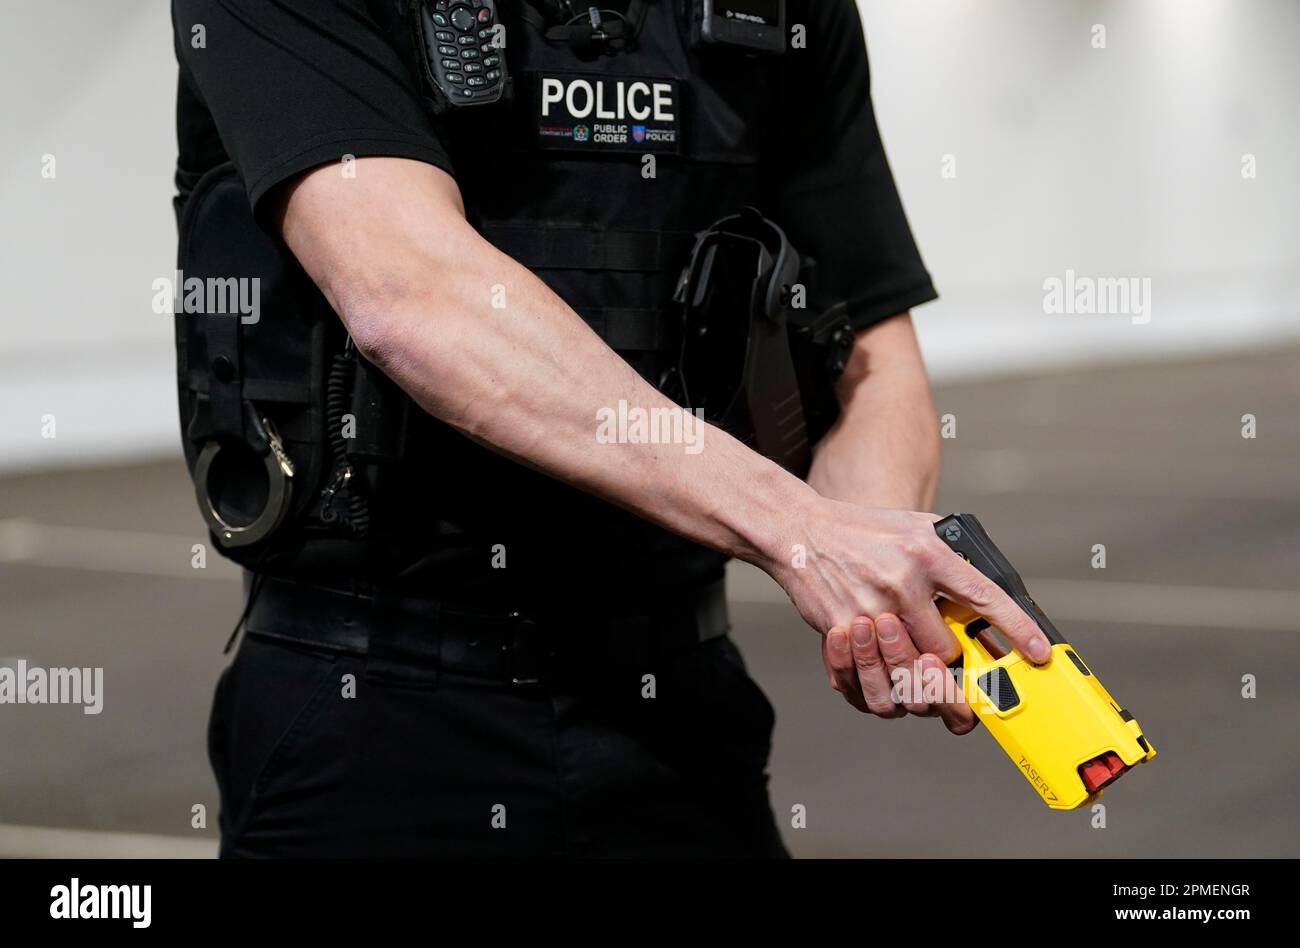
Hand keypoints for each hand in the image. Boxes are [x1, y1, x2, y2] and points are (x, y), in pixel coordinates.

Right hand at [764, 499, 1049, 731]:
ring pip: (912, 669)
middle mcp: (902, 581)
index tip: (1039, 651)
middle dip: (951, 662)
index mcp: (927, 552)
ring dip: (919, 677)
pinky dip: (883, 682)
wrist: (800, 532)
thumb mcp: (916, 526)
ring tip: (920, 670)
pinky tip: (885, 672)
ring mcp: (871, 608)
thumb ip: (952, 554)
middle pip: (946, 649)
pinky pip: (873, 674)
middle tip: (951, 660)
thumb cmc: (863, 531)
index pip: (983, 595)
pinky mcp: (842, 628)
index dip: (1016, 628)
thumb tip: (990, 587)